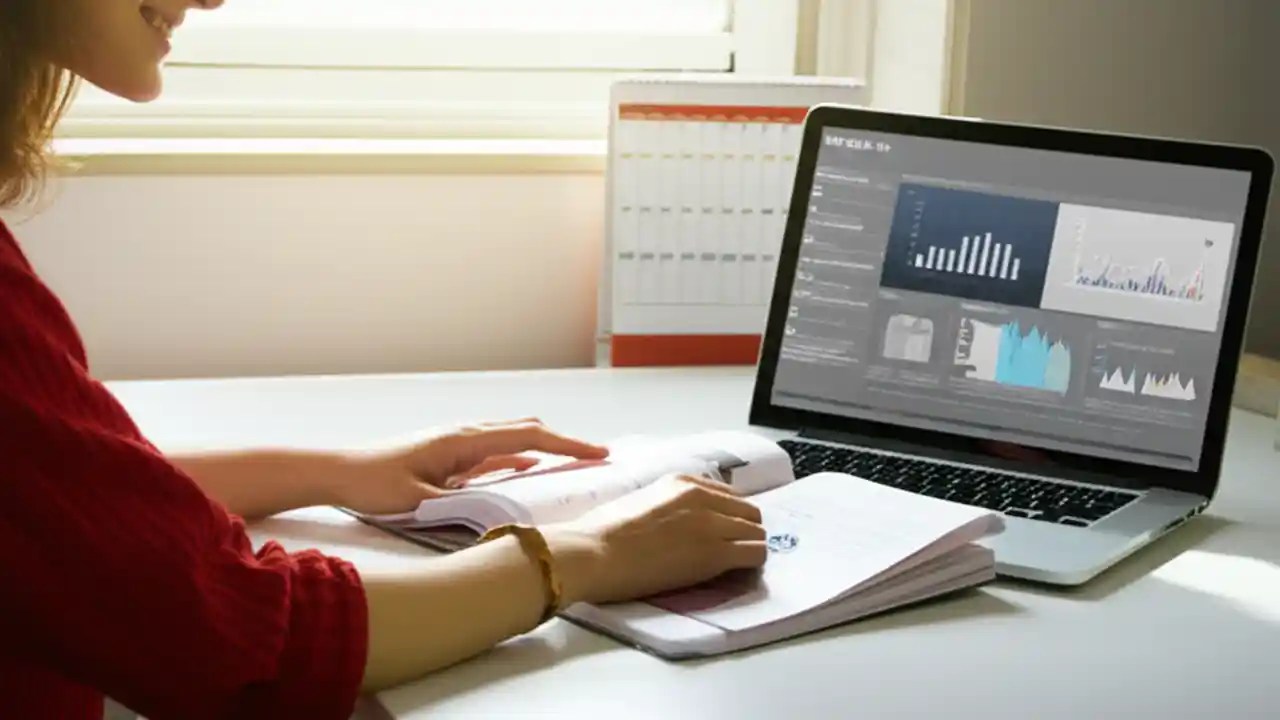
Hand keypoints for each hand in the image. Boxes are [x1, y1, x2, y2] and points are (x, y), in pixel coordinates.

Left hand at [332, 418, 608, 513]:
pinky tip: (530, 466)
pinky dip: (521, 456)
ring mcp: (458, 443)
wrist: (339, 471)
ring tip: (574, 462)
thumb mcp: (420, 499)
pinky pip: (496, 452)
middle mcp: (466, 435)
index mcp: (464, 440)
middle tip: (598, 457)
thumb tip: (504, 505)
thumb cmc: (373, 483)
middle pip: (529, 430)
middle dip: (566, 442)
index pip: (530, 436)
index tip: (599, 453)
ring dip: (546, 447)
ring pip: (514, 438)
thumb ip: (461, 500)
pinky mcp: (450, 455)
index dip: (569, 444)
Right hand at [542, 474, 767, 605]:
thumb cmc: (602, 531)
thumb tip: (678, 521)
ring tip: (732, 566)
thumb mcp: (641, 499)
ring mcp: (711, 524)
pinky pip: (756, 555)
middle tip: (730, 552)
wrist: (593, 552)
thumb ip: (669, 504)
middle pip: (749, 512)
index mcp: (682, 482)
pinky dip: (751, 565)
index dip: (729, 517)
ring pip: (757, 533)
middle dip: (744, 532)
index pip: (729, 495)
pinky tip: (736, 575)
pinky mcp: (715, 553)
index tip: (722, 533)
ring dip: (749, 549)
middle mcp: (702, 496)